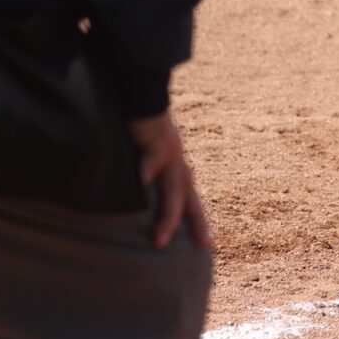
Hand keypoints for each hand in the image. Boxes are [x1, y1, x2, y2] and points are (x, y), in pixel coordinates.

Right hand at [130, 113, 211, 250]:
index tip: (205, 243)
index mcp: (175, 166)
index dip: (196, 219)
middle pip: (186, 197)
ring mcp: (169, 150)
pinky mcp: (156, 136)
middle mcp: (177, 161)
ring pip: (174, 187)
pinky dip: (147, 170)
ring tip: (160, 239)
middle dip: (194, 222)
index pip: (188, 197)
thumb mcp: (143, 154)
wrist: (141, 92)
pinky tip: (141, 182)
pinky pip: (152, 156)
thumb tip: (133, 197)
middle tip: (202, 246)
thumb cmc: (138, 127)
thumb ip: (142, 176)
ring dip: (169, 213)